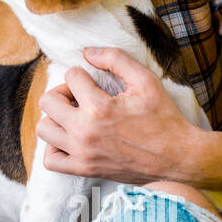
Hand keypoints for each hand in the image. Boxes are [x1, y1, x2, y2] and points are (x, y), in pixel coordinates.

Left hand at [34, 46, 196, 183]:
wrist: (178, 158)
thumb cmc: (164, 118)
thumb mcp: (146, 80)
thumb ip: (116, 59)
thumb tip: (87, 52)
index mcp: (99, 108)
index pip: (71, 76)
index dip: (82, 74)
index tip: (95, 82)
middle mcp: (84, 132)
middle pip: (47, 101)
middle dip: (62, 92)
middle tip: (80, 96)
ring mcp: (82, 153)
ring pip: (44, 129)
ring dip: (55, 118)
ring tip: (75, 116)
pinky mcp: (84, 169)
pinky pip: (50, 160)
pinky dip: (54, 148)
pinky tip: (70, 139)